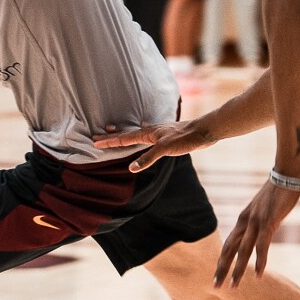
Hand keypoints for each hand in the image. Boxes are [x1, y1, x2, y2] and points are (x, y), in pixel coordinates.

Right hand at [94, 118, 213, 169]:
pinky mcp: (166, 136)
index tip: (95, 141)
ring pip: (136, 133)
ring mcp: (158, 133)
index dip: (110, 140)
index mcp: (148, 134)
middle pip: (127, 134)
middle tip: (97, 136)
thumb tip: (131, 168)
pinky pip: (147, 136)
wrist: (204, 131)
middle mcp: (151, 132)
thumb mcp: (165, 149)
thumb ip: (147, 158)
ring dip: (124, 135)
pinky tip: (144, 132)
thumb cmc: (185, 138)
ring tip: (114, 132)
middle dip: (112, 136)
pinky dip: (141, 135)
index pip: (124, 138)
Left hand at [214, 180, 299, 287]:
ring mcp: (255, 222)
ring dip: (238, 270)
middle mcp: (245, 222)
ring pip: (242, 251)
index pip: (228, 244)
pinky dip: (260, 261)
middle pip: (229, 249)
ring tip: (233, 286)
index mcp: (243, 220)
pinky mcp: (268, 222)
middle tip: (215, 286)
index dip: (222, 260)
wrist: (286, 176)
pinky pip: (262, 246)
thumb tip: (261, 234)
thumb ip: (260, 223)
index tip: (218, 275)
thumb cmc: (277, 193)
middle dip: (222, 269)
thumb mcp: (264, 210)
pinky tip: (258, 275)